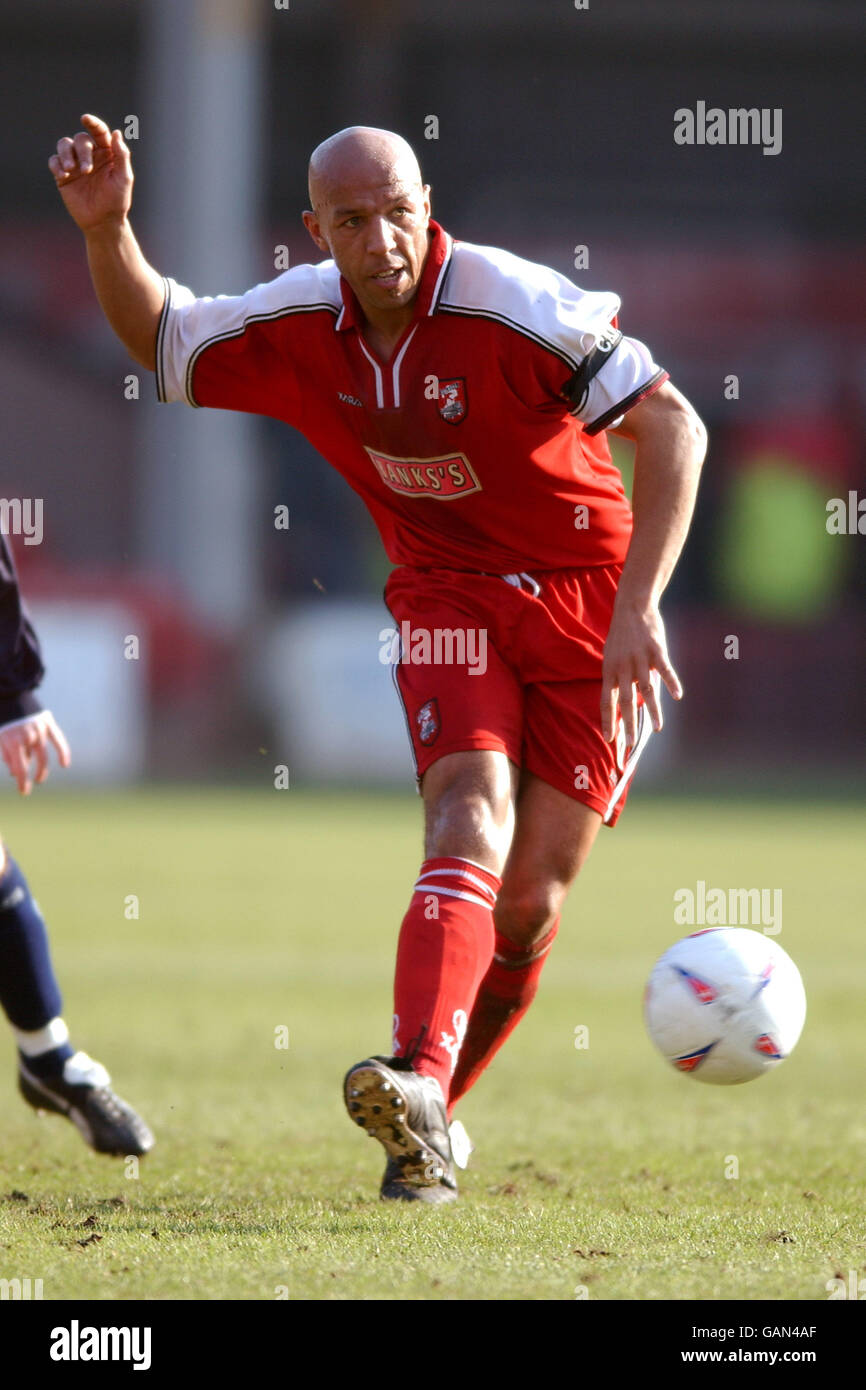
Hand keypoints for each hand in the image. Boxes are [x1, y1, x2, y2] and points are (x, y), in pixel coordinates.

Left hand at [0, 713, 70, 794]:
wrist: (10, 697)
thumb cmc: (4, 721)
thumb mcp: (0, 739)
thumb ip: (7, 756)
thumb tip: (15, 774)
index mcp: (12, 741)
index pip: (20, 768)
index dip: (22, 783)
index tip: (24, 792)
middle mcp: (27, 736)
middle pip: (36, 762)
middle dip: (36, 776)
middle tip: (34, 782)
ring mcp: (39, 730)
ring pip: (45, 755)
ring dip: (43, 768)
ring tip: (40, 778)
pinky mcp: (48, 723)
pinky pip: (58, 740)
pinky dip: (63, 752)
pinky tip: (65, 764)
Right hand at [48, 113, 132, 231]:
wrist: (102, 222)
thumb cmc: (116, 201)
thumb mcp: (123, 178)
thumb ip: (122, 155)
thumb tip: (117, 132)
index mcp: (106, 152)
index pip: (99, 132)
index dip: (93, 123)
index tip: (86, 119)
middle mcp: (90, 155)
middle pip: (80, 139)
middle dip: (82, 152)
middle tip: (86, 170)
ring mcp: (75, 164)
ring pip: (64, 145)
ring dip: (66, 154)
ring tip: (71, 170)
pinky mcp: (63, 175)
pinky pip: (54, 161)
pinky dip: (56, 164)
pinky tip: (63, 175)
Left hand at [600, 600, 681, 746]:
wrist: (632, 606)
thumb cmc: (622, 635)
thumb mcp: (612, 656)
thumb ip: (618, 678)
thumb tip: (625, 703)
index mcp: (609, 670)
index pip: (606, 701)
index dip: (608, 721)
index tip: (610, 739)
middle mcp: (622, 667)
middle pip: (624, 701)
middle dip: (628, 724)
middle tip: (631, 744)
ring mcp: (639, 659)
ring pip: (645, 690)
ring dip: (652, 711)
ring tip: (658, 728)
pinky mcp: (656, 650)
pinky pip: (664, 669)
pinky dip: (671, 682)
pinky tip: (677, 696)